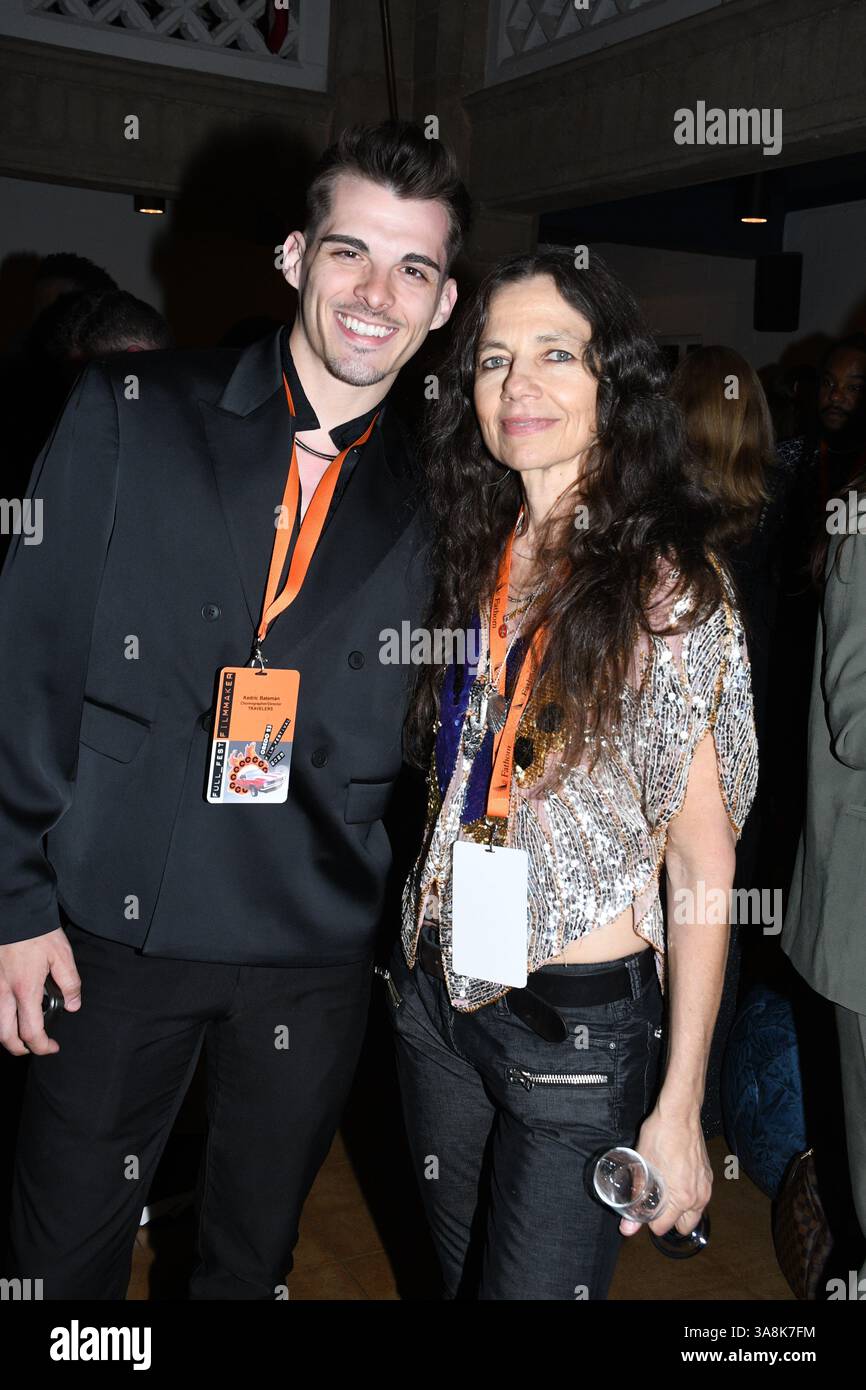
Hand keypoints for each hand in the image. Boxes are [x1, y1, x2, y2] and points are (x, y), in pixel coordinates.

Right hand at [0, 928, 81, 1056]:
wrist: (16, 912)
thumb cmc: (38, 933)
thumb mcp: (63, 956)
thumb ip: (70, 983)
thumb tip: (73, 1005)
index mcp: (25, 990)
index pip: (30, 1032)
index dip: (42, 1046)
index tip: (52, 1047)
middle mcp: (4, 992)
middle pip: (6, 1035)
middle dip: (20, 1048)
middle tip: (35, 1046)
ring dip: (7, 1035)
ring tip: (22, 1034)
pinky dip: (1, 1017)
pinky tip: (12, 1012)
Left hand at [618, 1105, 711, 1238]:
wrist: (679, 1113)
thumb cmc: (660, 1136)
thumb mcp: (642, 1165)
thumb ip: (636, 1199)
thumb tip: (626, 1227)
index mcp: (682, 1198)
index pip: (664, 1227)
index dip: (648, 1222)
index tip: (640, 1210)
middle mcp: (699, 1196)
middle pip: (684, 1226)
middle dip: (668, 1220)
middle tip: (653, 1205)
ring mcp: (706, 1185)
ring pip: (694, 1212)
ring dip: (680, 1210)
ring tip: (663, 1193)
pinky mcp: (708, 1175)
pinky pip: (699, 1197)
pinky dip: (688, 1196)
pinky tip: (674, 1182)